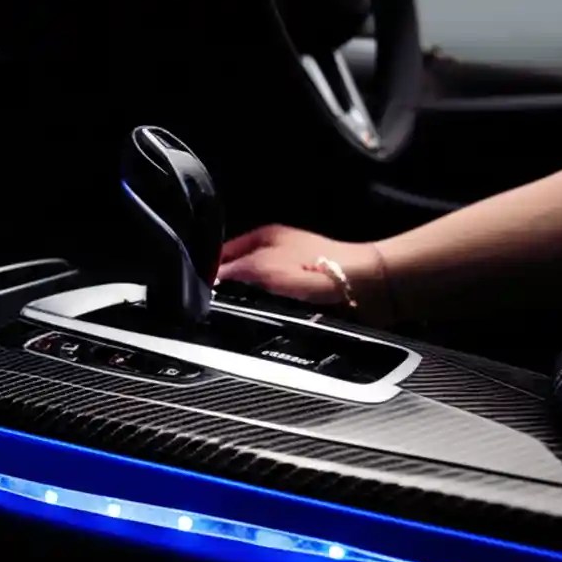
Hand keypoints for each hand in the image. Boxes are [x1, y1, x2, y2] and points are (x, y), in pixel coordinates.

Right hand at [217, 225, 394, 323]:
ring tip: (233, 320)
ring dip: (246, 304)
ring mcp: (289, 272)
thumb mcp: (266, 268)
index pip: (222, 253)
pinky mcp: (303, 292)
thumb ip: (235, 271)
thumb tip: (211, 278)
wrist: (366, 287)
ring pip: (255, 290)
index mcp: (263, 237)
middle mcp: (274, 252)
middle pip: (238, 272)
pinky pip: (273, 303)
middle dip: (226, 290)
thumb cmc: (318, 271)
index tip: (194, 291)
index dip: (208, 270)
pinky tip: (260, 324)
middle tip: (212, 309)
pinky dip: (266, 312)